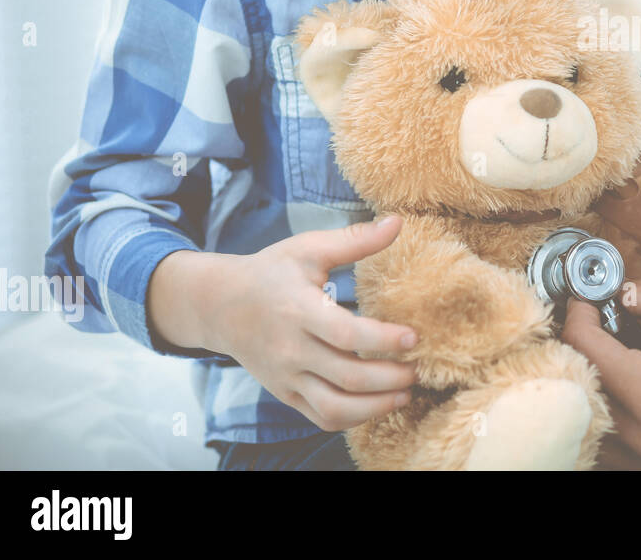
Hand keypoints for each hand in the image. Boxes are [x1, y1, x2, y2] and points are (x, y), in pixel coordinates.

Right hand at [202, 215, 422, 431]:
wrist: (220, 306)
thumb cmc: (271, 272)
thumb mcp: (308, 248)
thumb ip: (355, 239)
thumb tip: (398, 222)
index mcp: (298, 311)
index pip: (345, 333)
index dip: (383, 339)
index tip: (414, 337)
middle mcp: (291, 350)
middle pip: (347, 377)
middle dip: (390, 378)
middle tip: (419, 369)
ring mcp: (287, 377)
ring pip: (335, 407)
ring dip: (376, 407)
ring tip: (406, 393)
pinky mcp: (285, 394)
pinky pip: (321, 417)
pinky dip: (354, 418)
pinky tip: (379, 404)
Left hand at [562, 279, 640, 468]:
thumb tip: (619, 291)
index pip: (585, 350)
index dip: (578, 314)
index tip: (585, 295)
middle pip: (583, 387)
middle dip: (583, 346)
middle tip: (596, 314)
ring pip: (598, 419)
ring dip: (595, 380)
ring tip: (615, 346)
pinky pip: (621, 438)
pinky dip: (616, 406)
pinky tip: (635, 376)